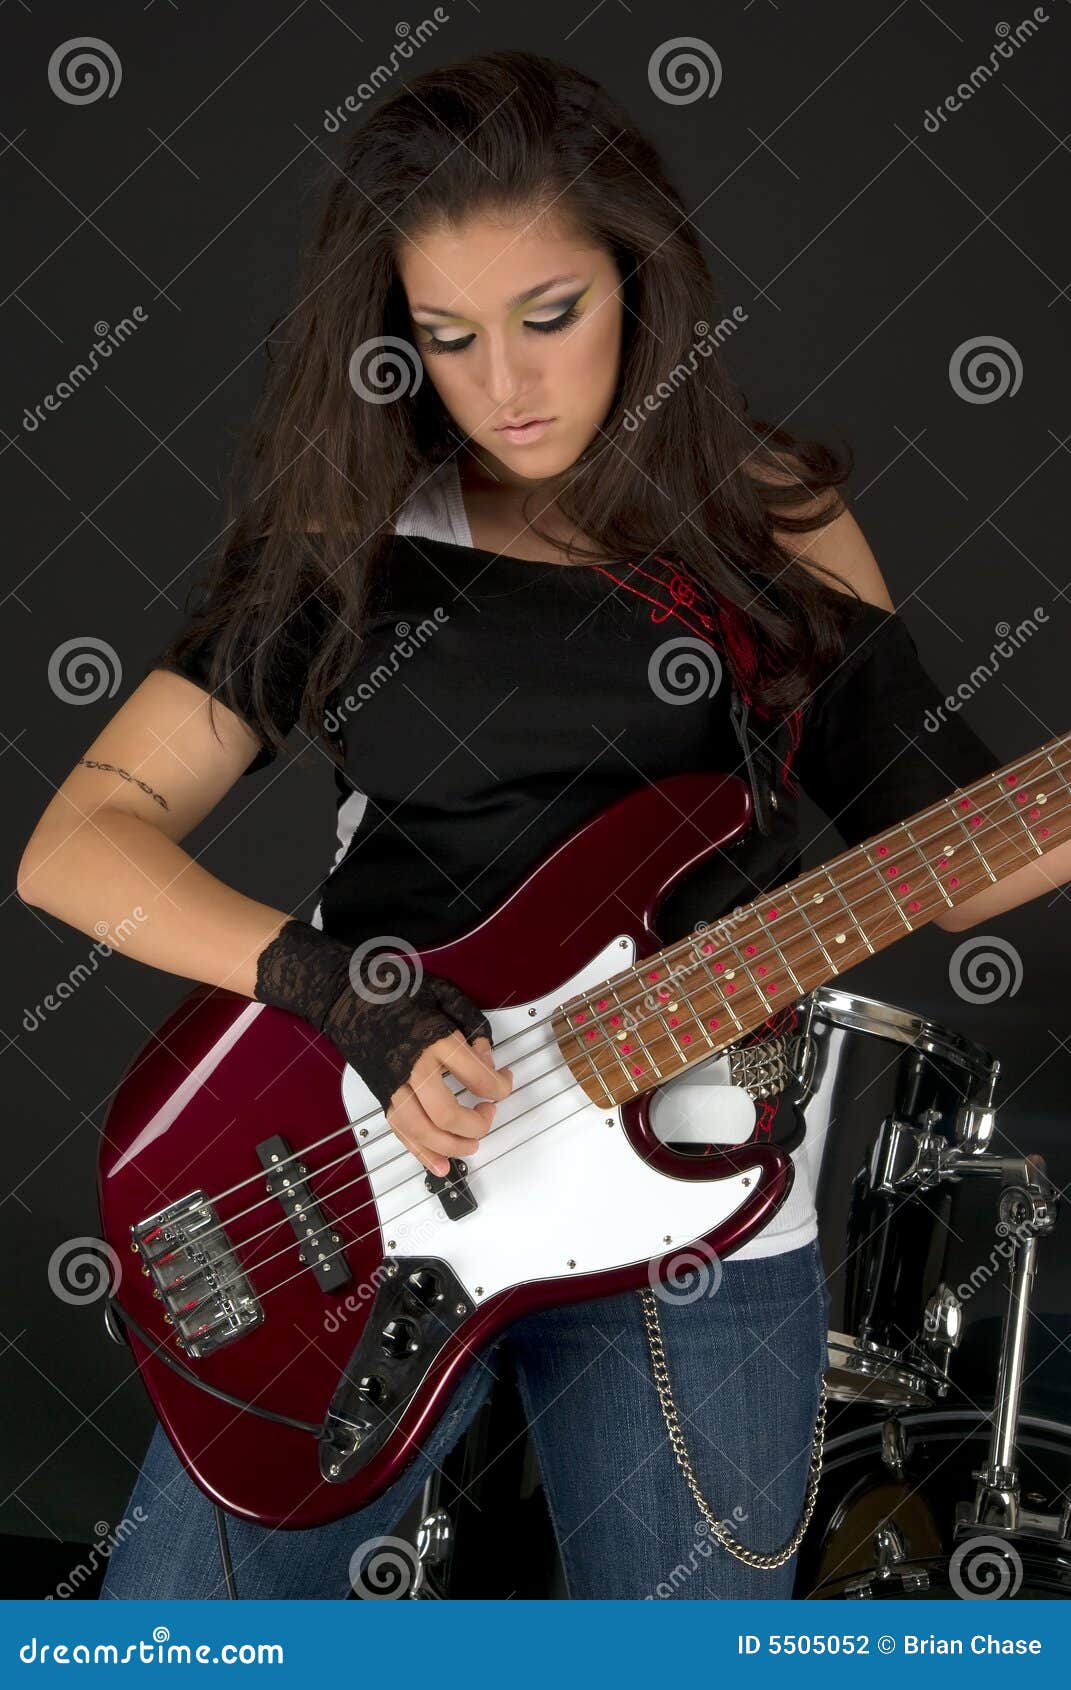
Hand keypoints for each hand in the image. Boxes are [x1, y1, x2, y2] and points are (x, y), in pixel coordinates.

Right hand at [321, 972, 512, 1176]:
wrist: (345, 996)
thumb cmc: (392, 990)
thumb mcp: (442, 992)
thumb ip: (471, 1024)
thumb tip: (486, 1057)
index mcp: (433, 1039)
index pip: (477, 1077)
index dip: (500, 1086)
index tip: (504, 1081)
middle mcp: (412, 1068)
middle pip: (447, 1115)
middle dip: (476, 1124)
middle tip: (487, 1113)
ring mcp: (393, 1086)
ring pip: (422, 1132)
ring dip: (451, 1146)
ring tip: (471, 1144)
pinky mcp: (381, 1096)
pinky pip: (400, 1134)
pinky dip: (421, 1154)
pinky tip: (440, 1164)